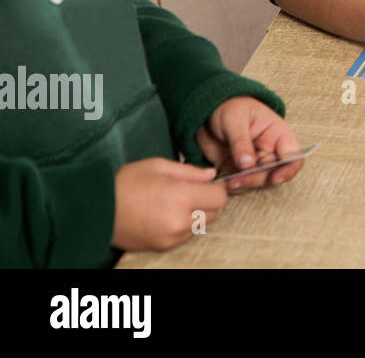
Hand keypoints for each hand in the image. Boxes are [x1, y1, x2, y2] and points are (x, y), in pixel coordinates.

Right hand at [111, 158, 227, 250]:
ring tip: (173, 203)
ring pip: (200, 226)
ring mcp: (171, 237)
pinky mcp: (162, 247)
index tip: (206, 183)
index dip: (215, 188)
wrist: (95, 211)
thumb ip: (189, 171)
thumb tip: (210, 175)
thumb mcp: (157, 166)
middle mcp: (179, 221)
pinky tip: (165, 215)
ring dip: (195, 215)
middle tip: (187, 192)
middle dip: (205, 201)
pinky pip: (185, 236)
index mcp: (181, 197)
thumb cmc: (124, 184)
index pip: (219, 197)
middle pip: (213, 213)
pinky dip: (182, 226)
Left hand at [197, 96, 302, 192]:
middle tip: (237, 179)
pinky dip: (231, 185)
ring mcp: (253, 163)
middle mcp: (269, 151)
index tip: (274, 178)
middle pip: (273, 172)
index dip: (289, 169)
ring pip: (256, 181)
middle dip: (257, 179)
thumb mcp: (235, 119)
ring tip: (226, 181)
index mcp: (277, 135)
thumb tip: (248, 164)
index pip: (293, 155)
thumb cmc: (229, 107)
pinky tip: (221, 180)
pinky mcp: (238, 170)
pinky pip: (239, 183)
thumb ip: (241, 142)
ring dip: (243, 184)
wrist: (209, 111)